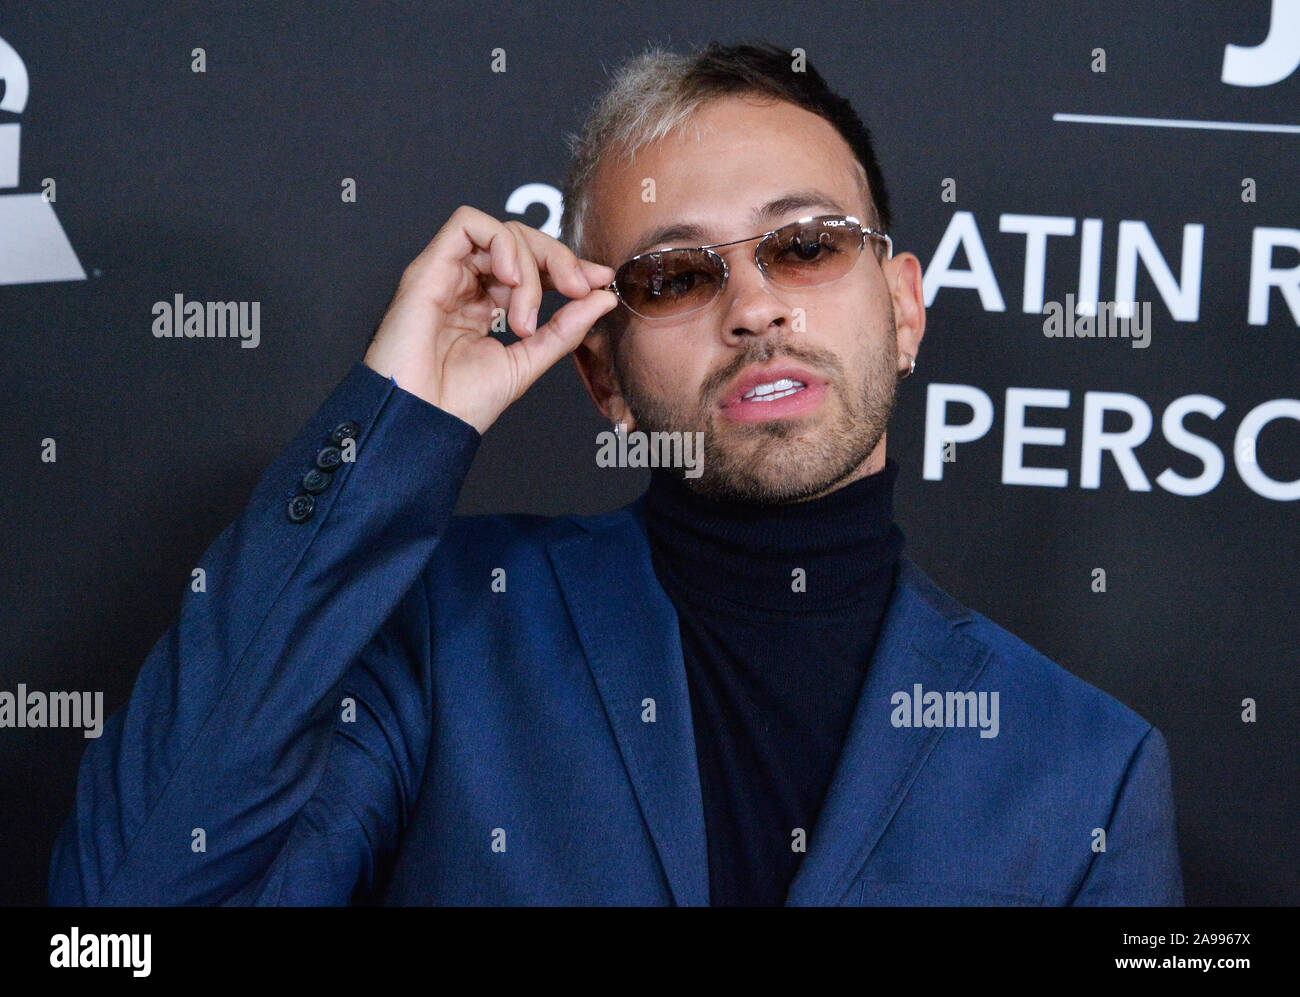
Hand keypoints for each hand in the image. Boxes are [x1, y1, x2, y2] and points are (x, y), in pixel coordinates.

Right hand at [363, 205, 617, 433]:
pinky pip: (467, 224)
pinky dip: (500, 241)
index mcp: (485, 305)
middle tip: (578, 289)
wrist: (422, 423)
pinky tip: (512, 277)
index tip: (601, 282)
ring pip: (501, 231)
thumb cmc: (460, 403)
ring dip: (529, 265)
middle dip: (559, 259)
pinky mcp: (427, 268)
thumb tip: (604, 297)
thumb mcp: (528, 361)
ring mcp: (446, 274)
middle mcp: (466, 284)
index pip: (532, 266)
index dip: (568, 266)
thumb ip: (565, 329)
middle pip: (520, 240)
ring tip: (526, 316)